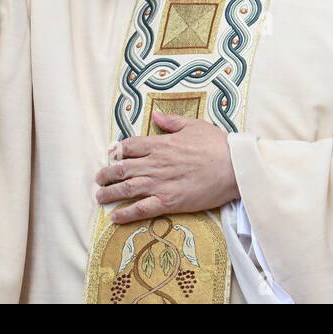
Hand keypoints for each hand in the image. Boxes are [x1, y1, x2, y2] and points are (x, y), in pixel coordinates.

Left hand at [94, 112, 239, 223]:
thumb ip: (172, 122)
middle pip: (122, 168)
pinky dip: (126, 213)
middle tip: (99, 178)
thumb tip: (156, 117)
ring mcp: (159, 183)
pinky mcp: (168, 202)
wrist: (233, 167)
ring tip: (100, 197)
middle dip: (107, 174)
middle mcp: (154, 163)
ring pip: (126, 188)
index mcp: (160, 144)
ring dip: (110, 193)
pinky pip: (141, 209)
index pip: (130, 146)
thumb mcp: (194, 125)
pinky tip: (115, 217)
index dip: (118, 152)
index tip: (112, 156)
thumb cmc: (217, 145)